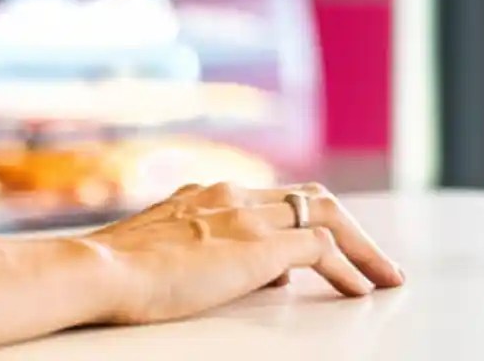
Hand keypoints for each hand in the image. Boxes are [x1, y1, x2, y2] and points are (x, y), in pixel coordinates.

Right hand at [82, 182, 404, 323]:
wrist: (97, 271)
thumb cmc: (116, 274)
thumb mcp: (168, 254)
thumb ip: (213, 253)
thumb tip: (265, 274)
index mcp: (209, 193)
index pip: (274, 197)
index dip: (305, 220)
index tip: (325, 248)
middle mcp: (233, 194)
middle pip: (310, 198)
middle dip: (348, 227)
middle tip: (373, 259)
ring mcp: (248, 217)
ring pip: (327, 217)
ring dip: (362, 248)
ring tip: (385, 276)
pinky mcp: (258, 246)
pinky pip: (320, 251)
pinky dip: (348, 268)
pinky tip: (360, 291)